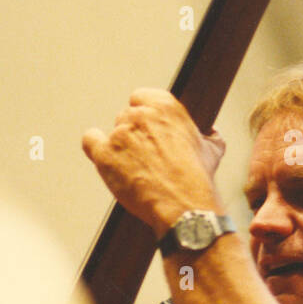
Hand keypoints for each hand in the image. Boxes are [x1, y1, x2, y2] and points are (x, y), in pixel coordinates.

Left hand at [82, 89, 225, 236]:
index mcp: (165, 106)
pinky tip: (107, 159)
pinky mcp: (104, 154)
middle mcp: (140, 115)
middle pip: (126, 116)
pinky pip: (91, 141)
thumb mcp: (211, 151)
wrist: (184, 206)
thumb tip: (210, 134)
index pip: (141, 97)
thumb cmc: (197, 179)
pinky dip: (96, 148)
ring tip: (135, 169)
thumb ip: (207, 136)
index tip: (149, 130)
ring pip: (112, 133)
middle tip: (146, 156)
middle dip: (134, 134)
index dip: (144, 114)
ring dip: (120, 147)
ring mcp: (120, 134)